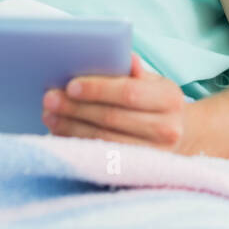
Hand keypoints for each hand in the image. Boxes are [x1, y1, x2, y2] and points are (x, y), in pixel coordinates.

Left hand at [41, 52, 186, 148]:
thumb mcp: (153, 82)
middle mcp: (167, 129)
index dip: (97, 90)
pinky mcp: (138, 172)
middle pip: (112, 118)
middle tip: (49, 98)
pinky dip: (77, 144)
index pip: (129, 93)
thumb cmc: (156, 102)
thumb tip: (124, 56)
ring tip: (49, 115)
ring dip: (70, 128)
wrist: (179, 136)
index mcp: (170, 99)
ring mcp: (154, 155)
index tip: (70, 85)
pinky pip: (101, 158)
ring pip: (103, 140)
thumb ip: (135, 71)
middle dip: (76, 108)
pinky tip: (60, 134)